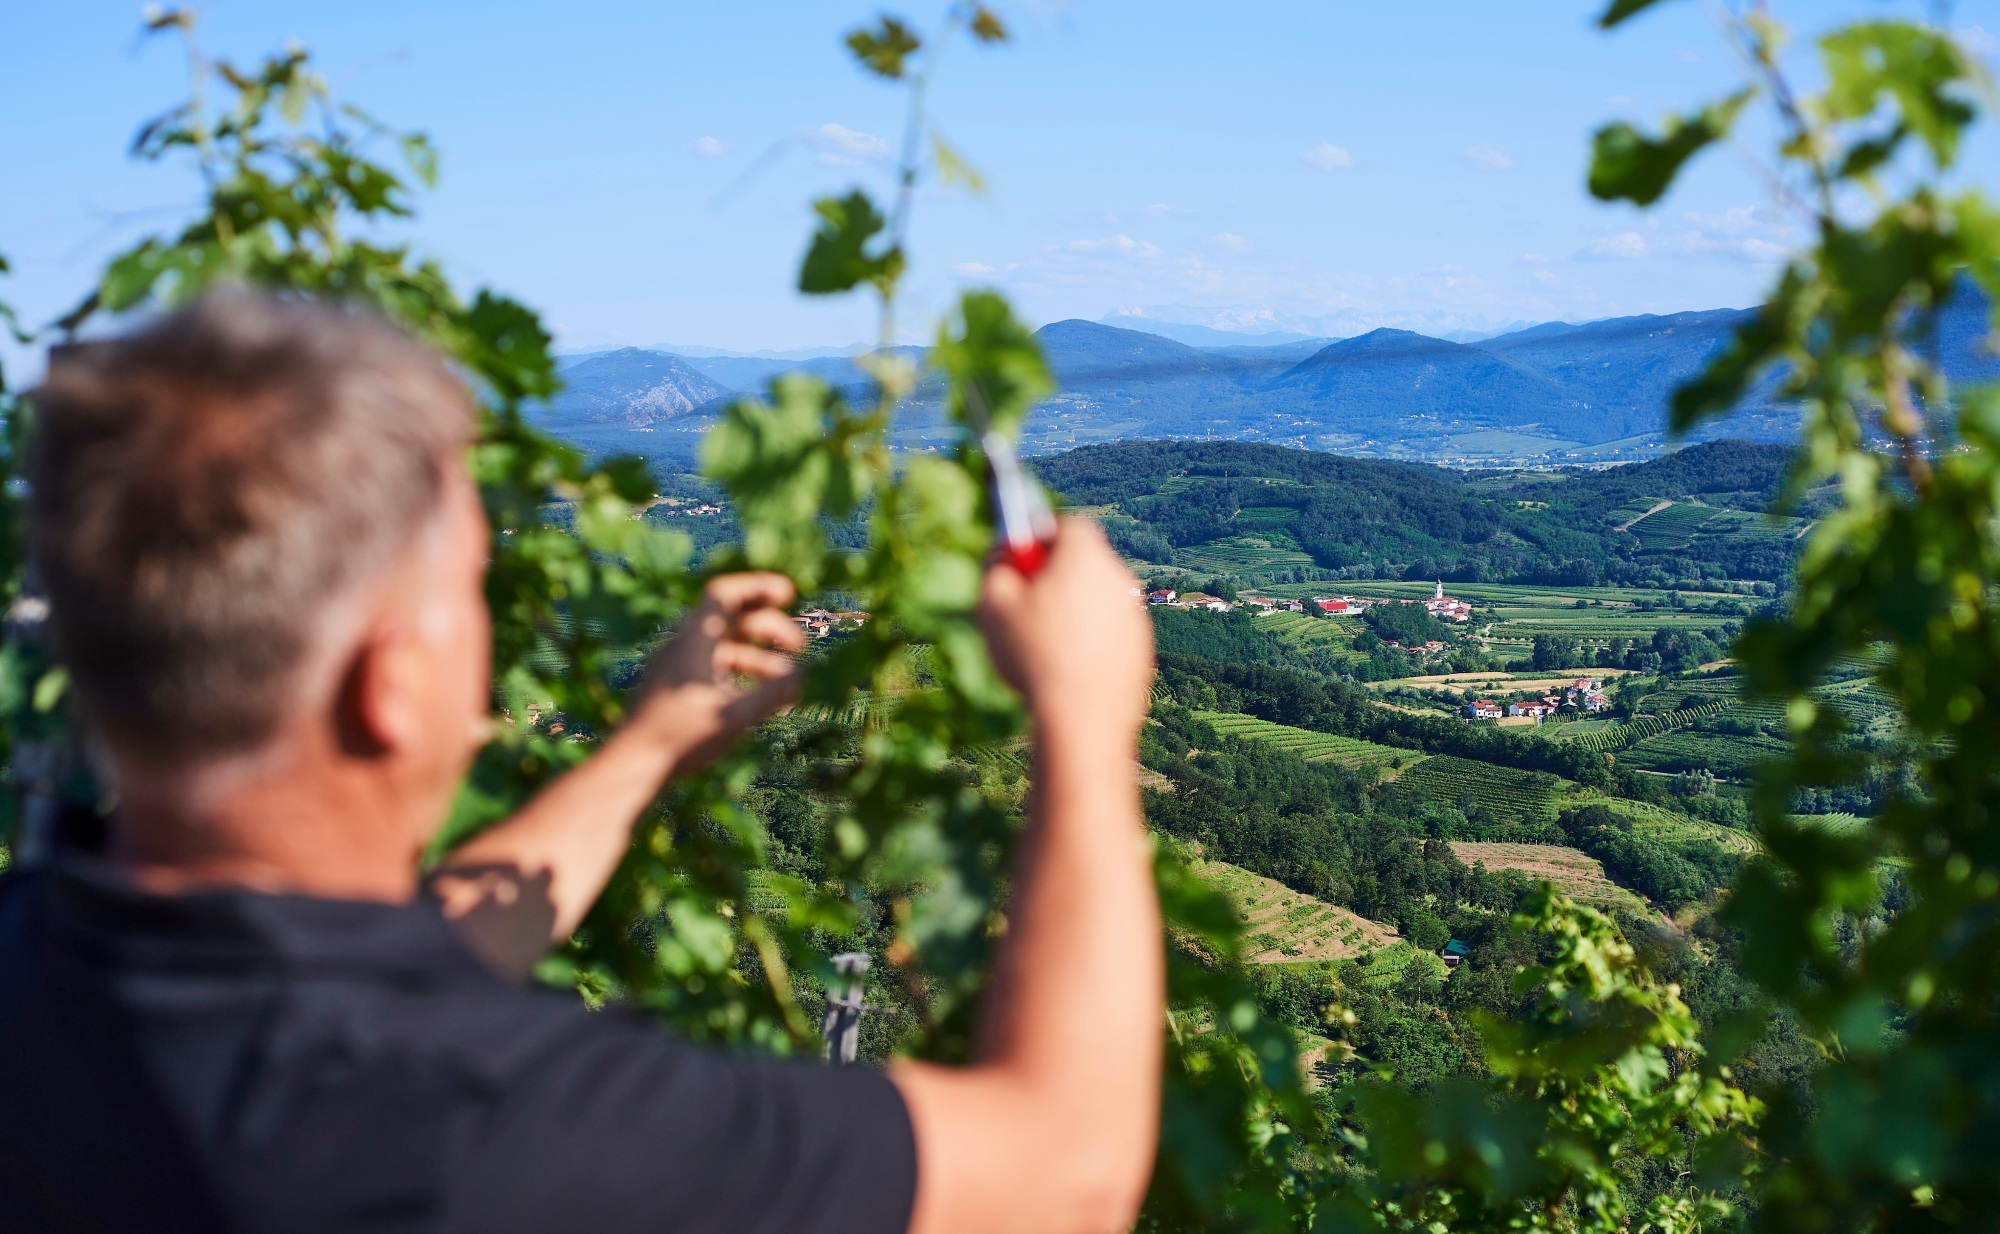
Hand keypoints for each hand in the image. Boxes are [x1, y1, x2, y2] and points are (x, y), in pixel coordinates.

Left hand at [630, 572, 804, 769]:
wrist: (631, 767)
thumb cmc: (679, 739)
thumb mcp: (733, 717)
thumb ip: (771, 693)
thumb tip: (801, 673)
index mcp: (692, 641)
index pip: (724, 593)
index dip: (758, 587)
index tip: (790, 593)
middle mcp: (683, 647)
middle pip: (730, 619)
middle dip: (769, 627)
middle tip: (801, 645)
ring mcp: (678, 668)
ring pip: (726, 650)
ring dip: (761, 659)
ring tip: (790, 684)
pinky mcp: (676, 690)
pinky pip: (716, 672)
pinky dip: (743, 678)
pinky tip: (761, 701)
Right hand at [979, 519, 1152, 738]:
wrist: (1083, 720)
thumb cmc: (1034, 656)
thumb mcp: (993, 606)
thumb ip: (995, 569)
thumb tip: (1002, 561)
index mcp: (1086, 555)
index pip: (1066, 526)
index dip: (1039, 540)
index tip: (1021, 561)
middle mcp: (1119, 578)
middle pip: (1086, 563)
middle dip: (1057, 577)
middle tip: (1026, 604)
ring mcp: (1136, 615)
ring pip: (1099, 602)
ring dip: (1075, 613)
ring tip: (1044, 648)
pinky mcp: (1142, 651)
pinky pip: (1111, 636)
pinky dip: (1092, 645)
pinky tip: (1067, 672)